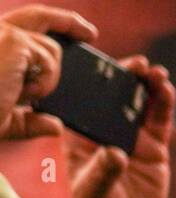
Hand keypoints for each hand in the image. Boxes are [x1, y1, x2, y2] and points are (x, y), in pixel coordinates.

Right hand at [0, 4, 95, 139]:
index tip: (77, 33)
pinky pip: (49, 63)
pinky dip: (43, 84)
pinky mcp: (13, 41)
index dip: (52, 23)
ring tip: (17, 94)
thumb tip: (55, 126)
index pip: (25, 24)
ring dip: (46, 80)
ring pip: (51, 51)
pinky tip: (18, 91)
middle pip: (40, 16)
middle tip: (91, 34)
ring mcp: (3, 33)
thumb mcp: (6, 121)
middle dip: (69, 22)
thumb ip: (30, 122)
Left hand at [68, 56, 175, 197]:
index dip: (94, 81)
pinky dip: (164, 105)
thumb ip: (103, 171)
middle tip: (137, 64)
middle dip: (125, 77)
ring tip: (156, 73)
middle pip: (115, 97)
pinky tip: (167, 90)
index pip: (85, 101)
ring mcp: (131, 140)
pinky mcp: (154, 150)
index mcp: (81, 137)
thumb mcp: (91, 193)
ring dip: (147, 86)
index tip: (104, 66)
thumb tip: (117, 153)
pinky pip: (159, 122)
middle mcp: (106, 133)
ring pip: (139, 105)